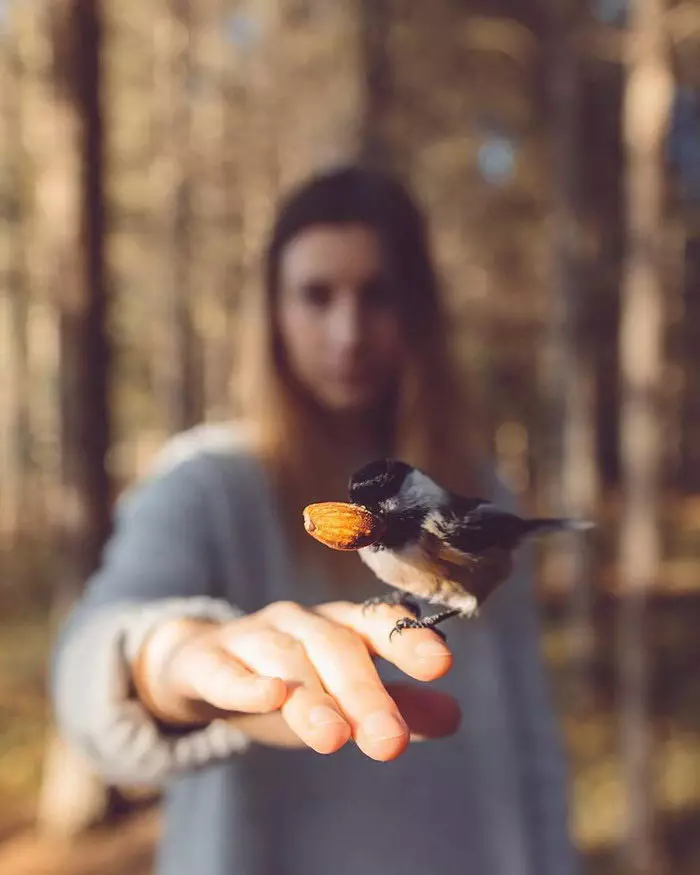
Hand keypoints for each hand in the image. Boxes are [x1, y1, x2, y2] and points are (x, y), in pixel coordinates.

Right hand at [132, 599, 460, 761]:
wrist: (199, 667)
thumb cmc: (287, 683)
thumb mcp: (342, 696)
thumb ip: (396, 705)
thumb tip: (455, 714)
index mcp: (338, 626)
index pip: (378, 624)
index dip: (408, 640)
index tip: (442, 664)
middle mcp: (299, 623)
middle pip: (336, 648)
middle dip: (364, 693)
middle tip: (390, 742)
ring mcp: (252, 637)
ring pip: (285, 660)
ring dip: (312, 697)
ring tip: (335, 738)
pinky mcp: (207, 661)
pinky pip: (226, 671)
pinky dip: (247, 684)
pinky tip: (269, 698)